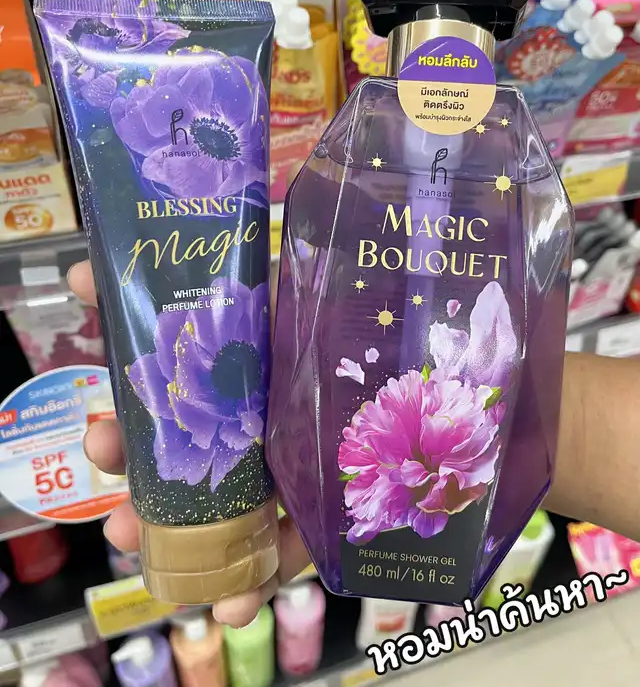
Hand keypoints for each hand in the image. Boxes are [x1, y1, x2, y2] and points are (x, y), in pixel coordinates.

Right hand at [70, 260, 309, 626]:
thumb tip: (80, 268)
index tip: (100, 439)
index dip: (126, 435)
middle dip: (147, 504)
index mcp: (230, 385)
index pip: (166, 417)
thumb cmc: (332, 310)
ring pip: (227, 526)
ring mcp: (284, 473)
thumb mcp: (261, 288)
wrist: (413, 340)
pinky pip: (287, 551)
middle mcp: (251, 430)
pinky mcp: (320, 511)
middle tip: (122, 520)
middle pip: (188, 478)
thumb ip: (185, 280)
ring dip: (191, 559)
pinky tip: (233, 607)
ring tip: (177, 584)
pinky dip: (258, 582)